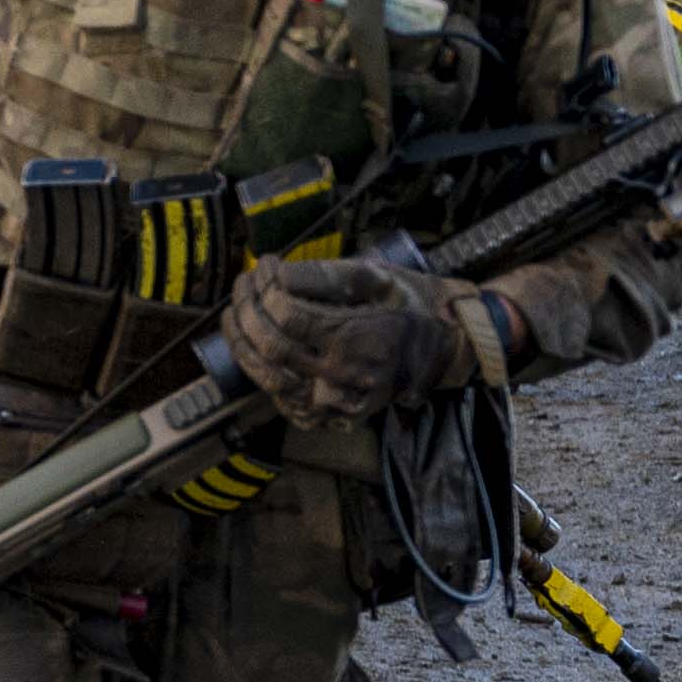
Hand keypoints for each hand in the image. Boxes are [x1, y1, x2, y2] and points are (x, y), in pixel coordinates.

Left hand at [227, 255, 489, 426]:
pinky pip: (282, 400)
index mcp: (357, 339)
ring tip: (236, 310)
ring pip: (268, 379)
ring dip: (242, 341)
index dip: (265, 286)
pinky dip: (260, 372)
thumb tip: (273, 274)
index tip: (264, 264)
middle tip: (243, 283)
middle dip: (246, 309)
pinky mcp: (333, 417)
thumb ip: (324, 275)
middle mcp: (344, 377)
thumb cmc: (411, 306)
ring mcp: (337, 403)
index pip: (287, 315)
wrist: (445, 350)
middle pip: (271, 346)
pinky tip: (253, 345)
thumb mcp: (377, 277)